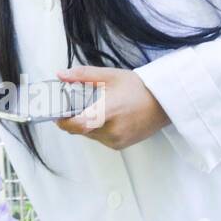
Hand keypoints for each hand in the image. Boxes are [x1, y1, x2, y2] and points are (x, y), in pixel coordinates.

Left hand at [53, 65, 170, 149]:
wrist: (163, 103)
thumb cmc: (139, 88)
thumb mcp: (109, 76)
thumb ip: (83, 75)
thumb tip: (61, 75)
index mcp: (109, 111)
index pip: (80, 124)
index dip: (65, 121)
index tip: (57, 114)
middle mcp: (113, 129)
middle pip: (81, 130)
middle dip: (74, 119)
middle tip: (75, 106)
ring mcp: (117, 140)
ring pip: (89, 135)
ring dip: (86, 125)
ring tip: (95, 109)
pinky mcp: (121, 145)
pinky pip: (100, 139)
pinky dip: (97, 129)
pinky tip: (105, 118)